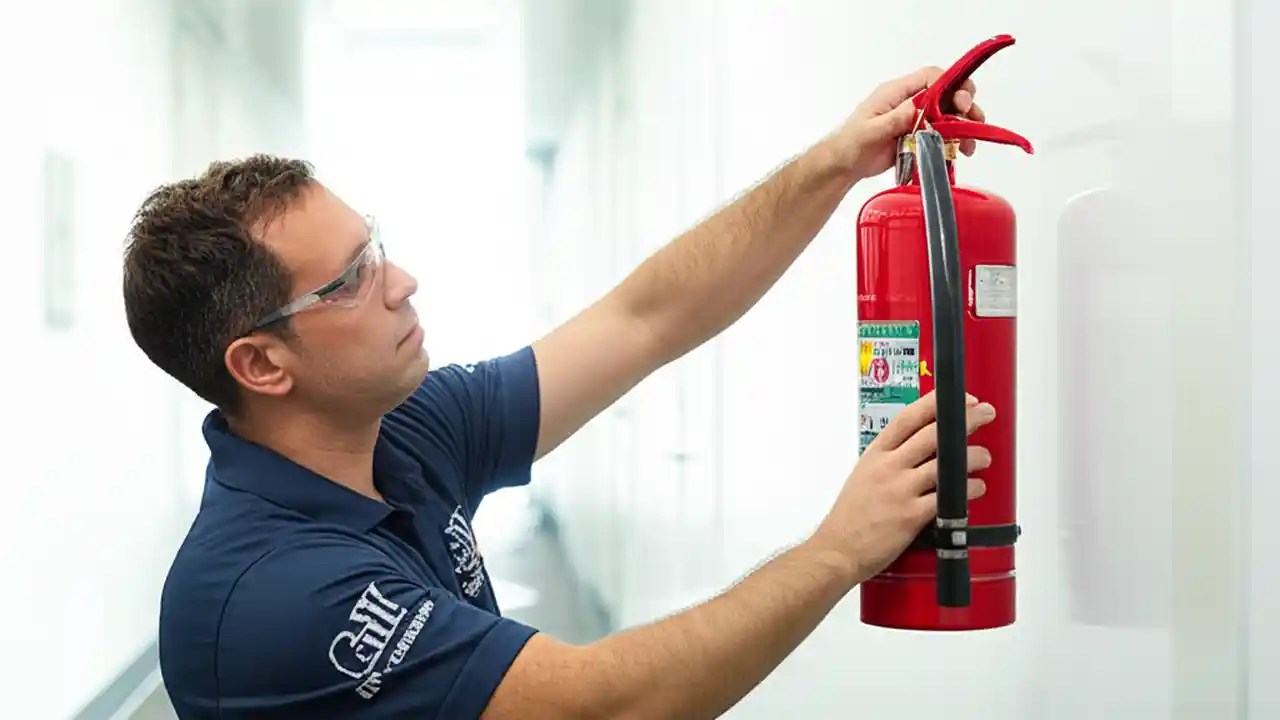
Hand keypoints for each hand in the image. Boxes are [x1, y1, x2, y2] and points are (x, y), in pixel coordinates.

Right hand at [811, 391, 994, 584]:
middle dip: (965, 420)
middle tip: (984, 414)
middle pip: (933, 434)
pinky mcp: (911, 515)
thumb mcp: (863, 475)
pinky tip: (975, 488)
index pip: (908, 418)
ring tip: (982, 457)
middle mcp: (889, 467)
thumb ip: (889, 460)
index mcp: (876, 454)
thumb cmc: (849, 518)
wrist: (837, 549)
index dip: (936, 404)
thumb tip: (918, 449)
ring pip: (945, 464)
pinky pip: (948, 497)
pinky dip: (967, 490)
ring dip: (971, 457)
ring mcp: (900, 490)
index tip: (958, 398)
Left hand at [829, 66, 985, 181]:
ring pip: (948, 113)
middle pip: (946, 92)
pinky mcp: (919, 135)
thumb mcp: (870, 131)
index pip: (930, 76)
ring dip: (964, 123)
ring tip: (971, 142)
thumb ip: (895, 119)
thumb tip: (919, 106)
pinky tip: (963, 150)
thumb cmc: (851, 144)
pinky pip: (943, 132)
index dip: (950, 83)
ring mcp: (915, 118)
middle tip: (973, 119)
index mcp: (896, 93)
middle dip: (964, 102)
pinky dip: (956, 139)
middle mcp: (909, 101)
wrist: (844, 166)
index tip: (961, 100)